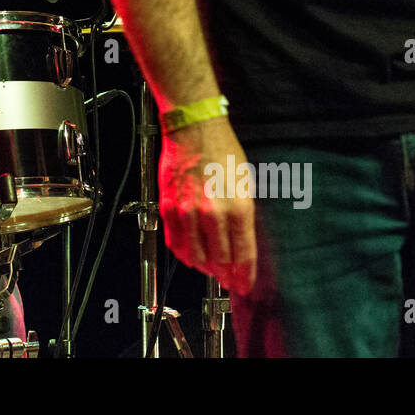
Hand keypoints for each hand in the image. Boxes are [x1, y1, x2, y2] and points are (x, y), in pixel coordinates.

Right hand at [157, 116, 256, 294]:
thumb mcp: (245, 184)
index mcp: (238, 207)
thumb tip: (241, 243)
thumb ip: (243, 217)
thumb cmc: (223, 151)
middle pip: (220, 260)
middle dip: (226, 275)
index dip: (244, 275)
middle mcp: (213, 213)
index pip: (243, 255)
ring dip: (204, 267)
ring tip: (210, 269)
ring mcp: (188, 212)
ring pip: (195, 256)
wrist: (193, 129)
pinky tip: (190, 255)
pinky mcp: (169, 207)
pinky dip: (183, 253)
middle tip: (229, 281)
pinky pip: (175, 242)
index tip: (244, 285)